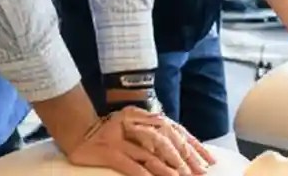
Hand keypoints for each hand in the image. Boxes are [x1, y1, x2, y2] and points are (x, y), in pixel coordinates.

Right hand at [68, 107, 213, 175]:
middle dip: (185, 158)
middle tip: (198, 172)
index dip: (194, 145)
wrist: (79, 133)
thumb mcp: (135, 127)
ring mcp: (123, 138)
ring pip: (151, 153)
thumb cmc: (110, 133)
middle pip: (167, 142)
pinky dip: (144, 174)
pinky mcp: (110, 152)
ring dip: (168, 168)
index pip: (176, 131)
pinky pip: (130, 164)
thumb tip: (181, 148)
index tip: (208, 160)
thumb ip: (154, 132)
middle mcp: (137, 124)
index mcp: (146, 117)